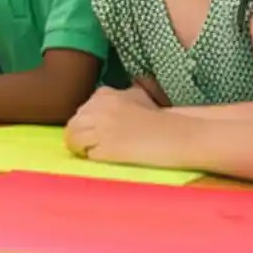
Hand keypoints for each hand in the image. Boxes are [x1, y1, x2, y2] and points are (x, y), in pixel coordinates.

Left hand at [64, 86, 186, 168]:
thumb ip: (115, 98)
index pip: (81, 110)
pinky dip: (93, 158)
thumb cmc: (160, 121)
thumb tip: (95, 107)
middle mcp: (100, 108)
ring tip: (95, 153)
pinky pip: (88, 154)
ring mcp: (103, 128)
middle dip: (81, 136)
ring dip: (81, 148)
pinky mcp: (108, 148)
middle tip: (94, 145)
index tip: (98, 130)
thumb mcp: (136, 98)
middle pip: (74, 124)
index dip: (87, 123)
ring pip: (73, 138)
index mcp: (105, 94)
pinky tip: (107, 158)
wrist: (178, 136)